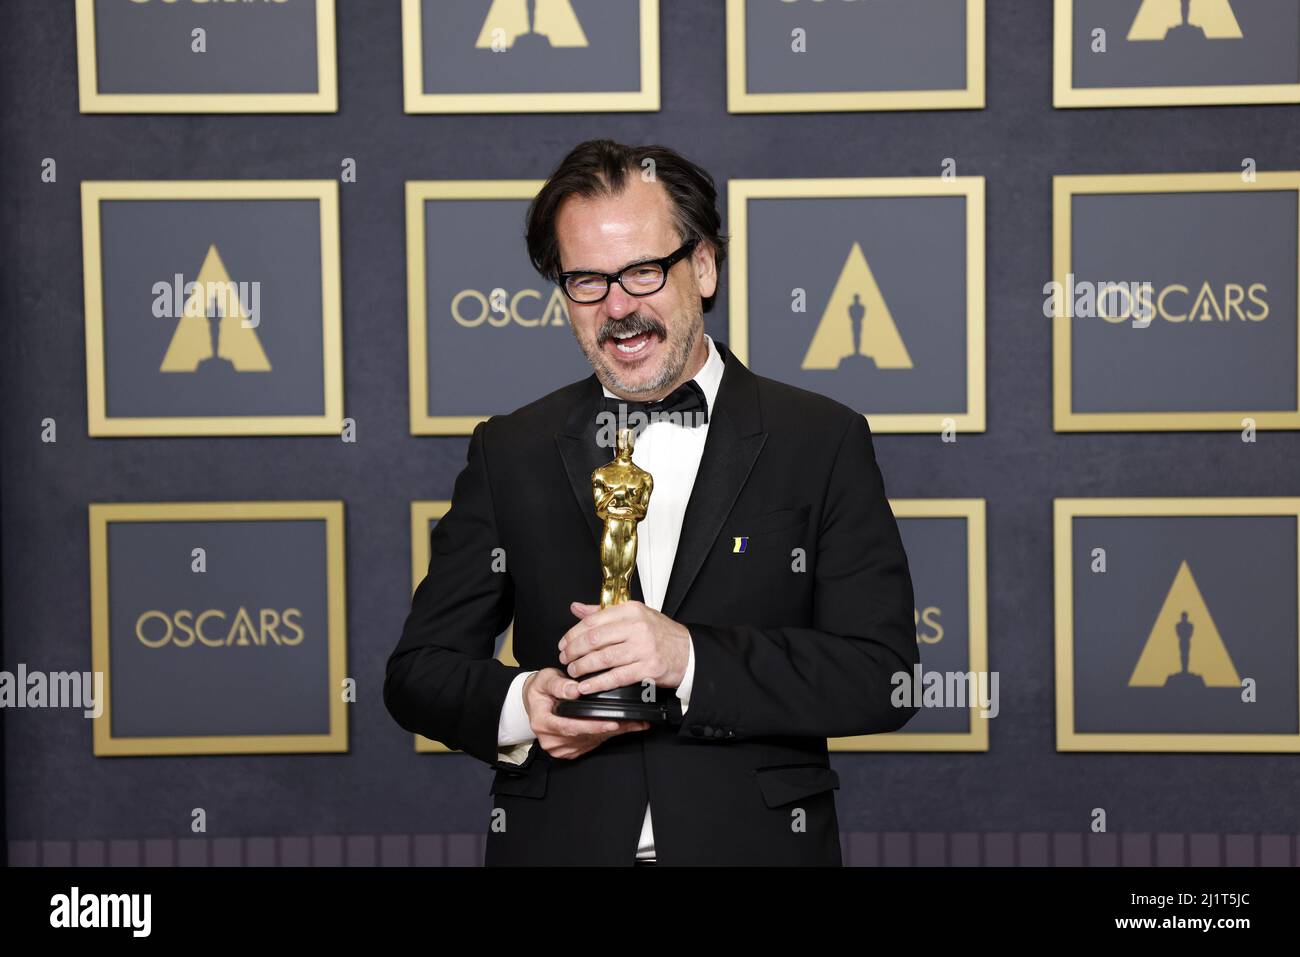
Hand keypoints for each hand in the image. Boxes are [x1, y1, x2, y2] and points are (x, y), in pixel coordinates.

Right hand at [523, 668, 649, 759]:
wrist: (535, 702)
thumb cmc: (541, 690)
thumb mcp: (545, 679)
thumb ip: (559, 684)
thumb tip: (575, 690)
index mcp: (542, 723)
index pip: (570, 727)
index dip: (592, 726)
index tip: (611, 722)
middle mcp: (550, 739)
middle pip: (584, 736)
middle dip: (610, 729)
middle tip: (632, 722)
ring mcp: (560, 748)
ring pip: (591, 741)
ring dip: (613, 733)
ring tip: (634, 723)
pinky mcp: (569, 751)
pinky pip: (592, 744)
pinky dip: (608, 735)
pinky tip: (623, 727)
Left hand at [557, 600, 690, 695]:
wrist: (688, 652)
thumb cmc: (660, 634)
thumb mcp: (635, 615)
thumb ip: (604, 612)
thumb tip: (576, 608)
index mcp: (631, 610)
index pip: (593, 620)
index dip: (573, 634)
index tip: (564, 643)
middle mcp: (637, 627)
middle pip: (594, 640)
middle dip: (574, 652)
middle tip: (565, 659)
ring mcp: (643, 648)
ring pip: (603, 659)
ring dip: (582, 667)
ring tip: (573, 672)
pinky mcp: (648, 668)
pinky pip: (616, 677)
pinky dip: (597, 683)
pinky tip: (586, 686)